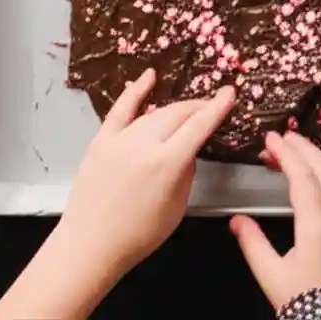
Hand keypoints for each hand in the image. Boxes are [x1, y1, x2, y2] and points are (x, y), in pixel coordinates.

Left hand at [59, 69, 236, 273]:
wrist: (91, 244)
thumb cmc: (139, 235)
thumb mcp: (177, 207)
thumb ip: (186, 172)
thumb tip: (188, 150)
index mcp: (168, 163)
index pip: (199, 126)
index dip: (217, 108)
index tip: (229, 93)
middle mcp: (145, 145)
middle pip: (178, 114)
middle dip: (198, 108)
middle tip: (211, 107)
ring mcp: (120, 140)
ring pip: (154, 113)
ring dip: (174, 110)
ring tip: (187, 109)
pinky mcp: (101, 141)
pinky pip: (120, 109)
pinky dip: (135, 91)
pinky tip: (148, 77)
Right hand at [230, 132, 320, 310]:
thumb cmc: (307, 304)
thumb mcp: (271, 274)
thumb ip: (253, 243)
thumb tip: (237, 221)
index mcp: (315, 226)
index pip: (301, 177)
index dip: (286, 154)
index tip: (272, 141)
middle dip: (302, 149)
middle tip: (284, 139)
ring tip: (304, 150)